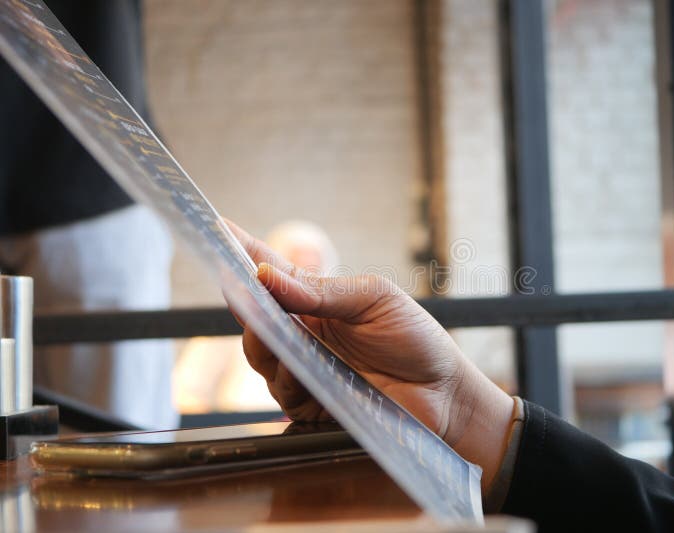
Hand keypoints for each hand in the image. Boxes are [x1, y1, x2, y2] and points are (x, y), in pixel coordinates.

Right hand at [227, 222, 514, 492]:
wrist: (444, 393)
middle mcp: (304, 332)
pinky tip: (295, 368)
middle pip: (255, 315)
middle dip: (243, 300)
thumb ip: (323, 291)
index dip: (241, 251)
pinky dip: (285, 376)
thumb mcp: (375, 300)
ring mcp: (304, 368)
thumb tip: (266, 276)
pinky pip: (283, 390)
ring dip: (262, 340)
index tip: (215, 227)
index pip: (271, 272)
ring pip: (262, 354)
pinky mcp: (311, 403)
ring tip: (267, 328)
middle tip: (238, 285)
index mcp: (317, 299)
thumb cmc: (414, 339)